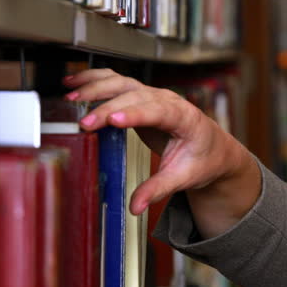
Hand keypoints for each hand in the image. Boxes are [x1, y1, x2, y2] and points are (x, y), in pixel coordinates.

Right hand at [63, 69, 254, 217]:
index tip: (113, 119)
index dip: (135, 114)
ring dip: (96, 87)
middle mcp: (167, 100)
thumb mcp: (184, 177)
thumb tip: (136, 206)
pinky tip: (74, 83)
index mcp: (184, 117)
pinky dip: (95, 79)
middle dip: (106, 107)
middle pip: (134, 96)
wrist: (214, 148)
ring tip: (73, 100)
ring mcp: (153, 95)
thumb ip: (158, 190)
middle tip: (84, 123)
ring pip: (122, 83)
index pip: (157, 111)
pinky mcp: (141, 97)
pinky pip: (117, 82)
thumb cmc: (203, 159)